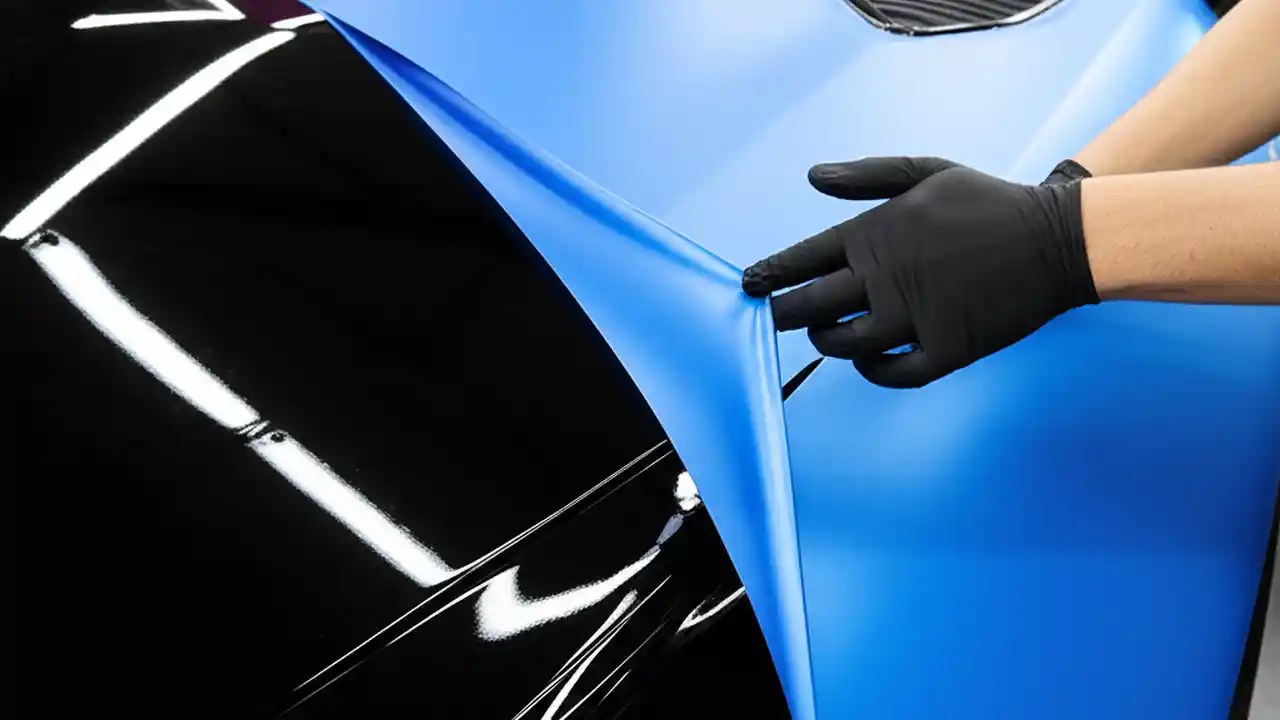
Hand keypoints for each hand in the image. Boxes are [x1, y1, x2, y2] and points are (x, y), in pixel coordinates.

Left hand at [742, 157, 1098, 387]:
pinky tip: (867, 359)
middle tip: (778, 315)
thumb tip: (811, 177)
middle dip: (784, 313)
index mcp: (876, 234)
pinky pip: (890, 373)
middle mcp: (887, 277)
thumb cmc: (986, 203)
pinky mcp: (946, 349)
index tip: (749, 285)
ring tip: (825, 333)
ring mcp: (916, 316)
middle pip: (810, 308)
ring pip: (843, 344)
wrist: (1057, 240)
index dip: (768, 275)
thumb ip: (866, 178)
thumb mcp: (926, 172)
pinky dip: (870, 370)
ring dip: (825, 341)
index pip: (801, 260)